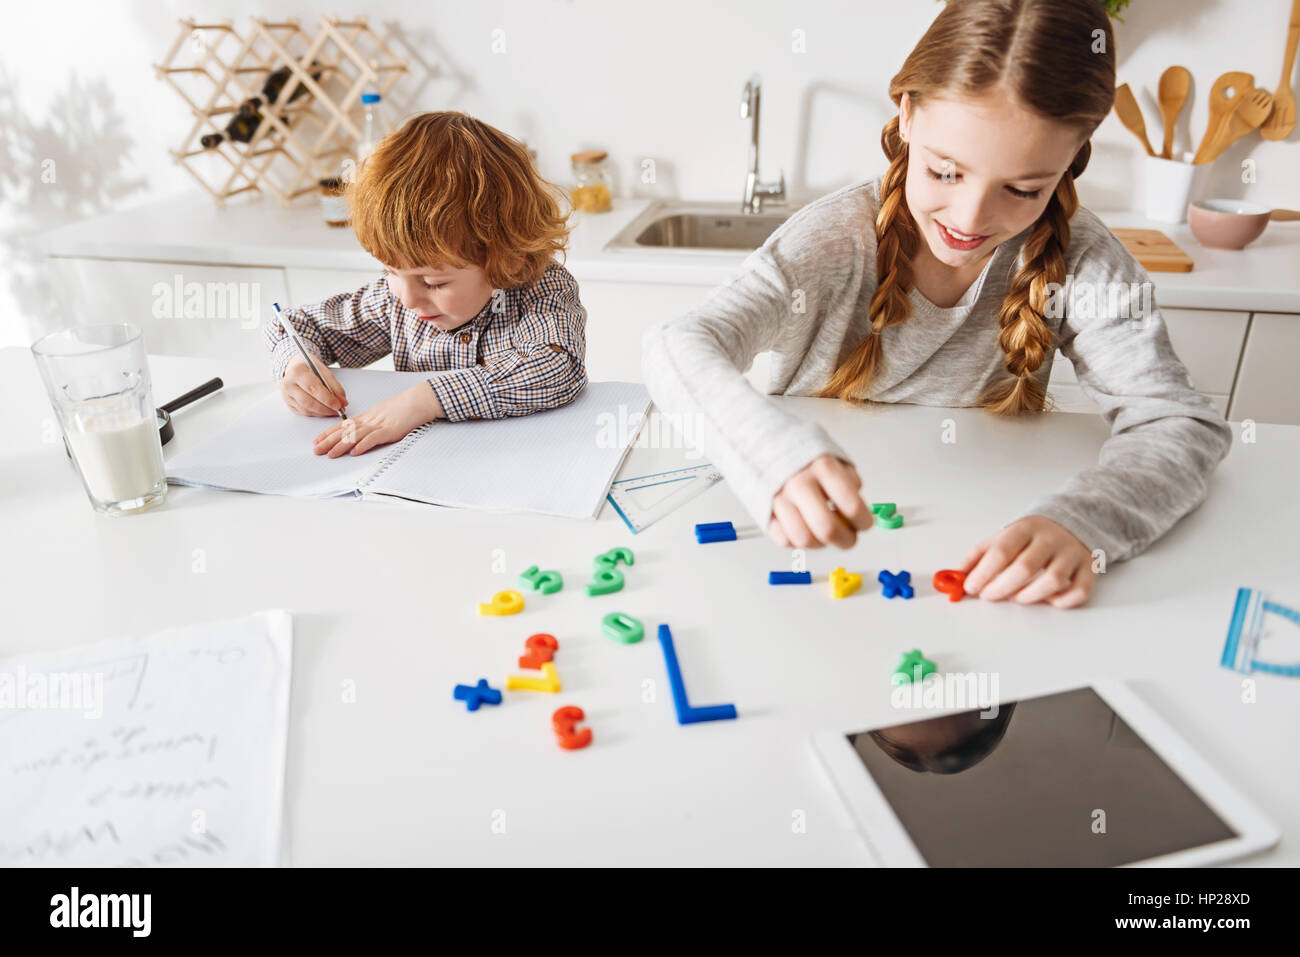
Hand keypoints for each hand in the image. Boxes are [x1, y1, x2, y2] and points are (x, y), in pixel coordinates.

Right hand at [281, 352, 348, 416]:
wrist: (295, 367)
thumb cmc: (310, 368)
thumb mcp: (323, 371)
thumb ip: (334, 386)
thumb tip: (343, 402)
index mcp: (297, 372)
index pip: (312, 388)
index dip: (326, 398)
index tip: (338, 405)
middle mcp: (288, 384)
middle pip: (308, 402)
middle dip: (326, 408)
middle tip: (339, 410)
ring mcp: (286, 396)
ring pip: (306, 410)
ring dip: (322, 412)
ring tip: (334, 411)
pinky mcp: (288, 404)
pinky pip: (304, 413)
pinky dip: (316, 413)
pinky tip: (324, 411)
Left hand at [312, 384, 442, 456]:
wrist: (417, 401)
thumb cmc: (402, 408)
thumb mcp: (382, 413)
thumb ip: (371, 422)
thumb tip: (360, 430)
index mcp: (367, 417)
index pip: (342, 425)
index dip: (328, 433)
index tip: (317, 440)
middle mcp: (369, 421)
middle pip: (344, 431)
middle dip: (328, 441)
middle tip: (316, 450)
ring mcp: (378, 425)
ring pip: (355, 436)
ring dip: (341, 446)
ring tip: (330, 454)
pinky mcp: (389, 431)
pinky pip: (373, 439)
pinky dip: (362, 446)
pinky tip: (354, 452)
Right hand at [766, 455, 873, 548]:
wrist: (765, 445)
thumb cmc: (805, 457)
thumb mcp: (834, 458)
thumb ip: (849, 483)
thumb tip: (860, 513)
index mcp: (822, 467)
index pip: (852, 506)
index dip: (864, 522)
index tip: (865, 523)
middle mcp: (799, 484)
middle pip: (827, 529)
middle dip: (846, 541)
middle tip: (850, 538)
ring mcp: (779, 499)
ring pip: (804, 540)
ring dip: (821, 543)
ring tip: (825, 533)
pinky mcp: (765, 512)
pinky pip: (785, 540)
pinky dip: (798, 541)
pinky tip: (805, 528)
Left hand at [958, 515, 1096, 607]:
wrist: (1074, 521)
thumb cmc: (1032, 536)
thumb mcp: (1004, 536)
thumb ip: (979, 554)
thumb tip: (956, 575)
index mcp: (1027, 528)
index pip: (1002, 550)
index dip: (984, 572)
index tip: (971, 586)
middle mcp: (1051, 539)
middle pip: (1025, 567)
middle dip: (1002, 587)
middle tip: (989, 596)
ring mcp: (1073, 554)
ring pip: (1053, 580)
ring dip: (1029, 595)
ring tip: (1016, 597)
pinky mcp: (1090, 569)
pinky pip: (1079, 591)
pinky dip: (1062, 601)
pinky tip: (1047, 600)